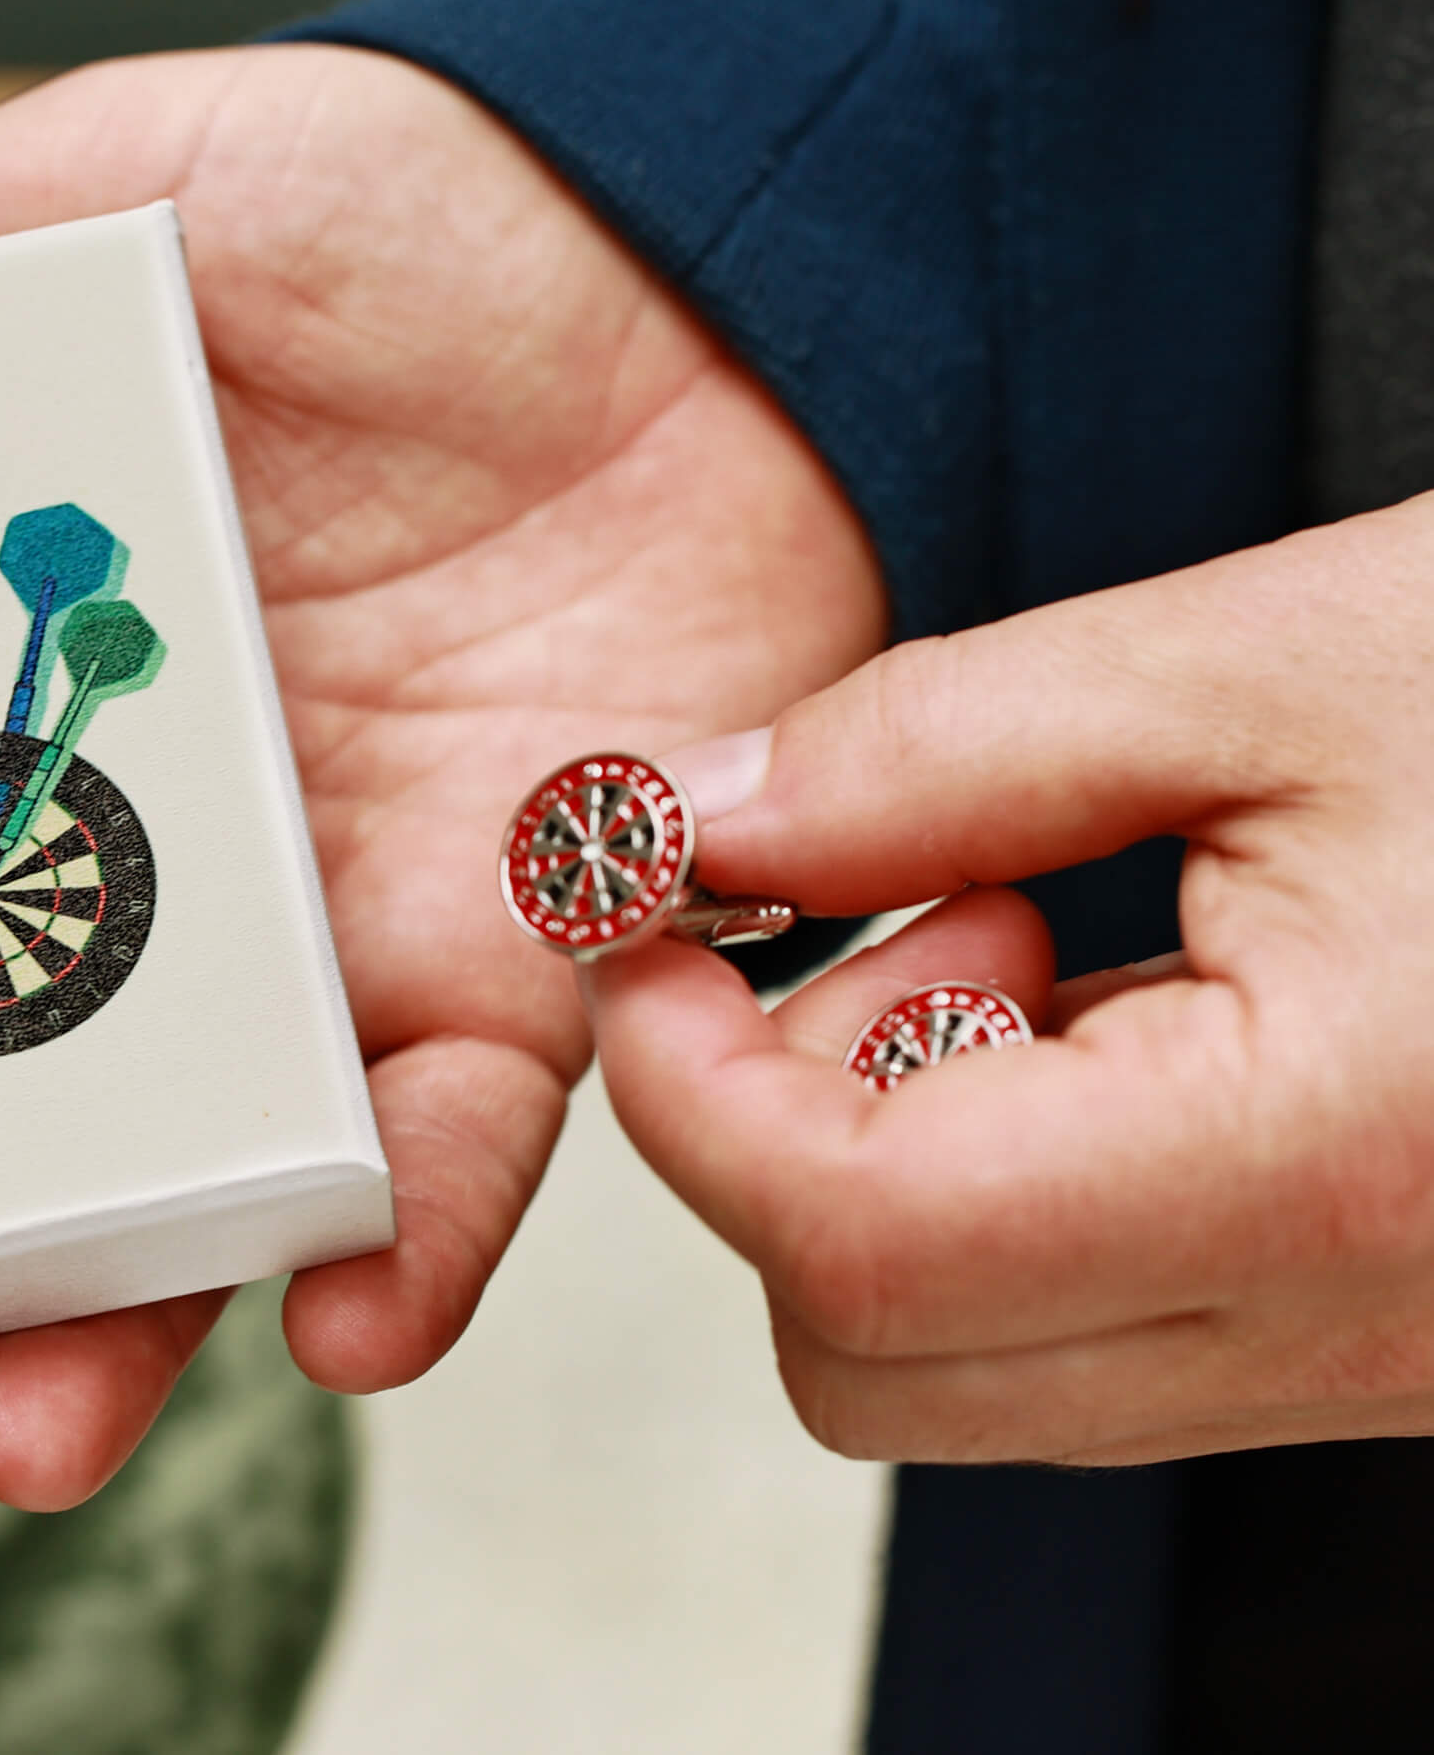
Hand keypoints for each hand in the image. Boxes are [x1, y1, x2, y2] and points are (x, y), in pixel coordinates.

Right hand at [0, 44, 884, 1521]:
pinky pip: (463, 1132)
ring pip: (198, 1166)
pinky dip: (408, 1231)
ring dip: (111, 1314)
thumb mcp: (119, 188)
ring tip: (25, 1439)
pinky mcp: (533, 949)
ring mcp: (342, 913)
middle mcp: (165, 831)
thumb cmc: (406, 206)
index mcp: (23, 671)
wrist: (706, 259)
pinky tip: (343, 1315)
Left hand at [587, 495, 1433, 1466]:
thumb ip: (929, 751)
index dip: (684, 1079)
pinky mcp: (1371, 1331)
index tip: (655, 926)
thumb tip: (691, 825)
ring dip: (905, 1141)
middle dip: (792, 1118)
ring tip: (1042, 920)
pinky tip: (1112, 987)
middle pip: (869, 1349)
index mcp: (1324, 1165)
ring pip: (965, 1356)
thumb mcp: (1260, 656)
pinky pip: (1091, 1319)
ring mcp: (1367, 1361)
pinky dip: (1015, 1168)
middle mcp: (1353, 1328)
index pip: (849, 1244)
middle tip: (909, 904)